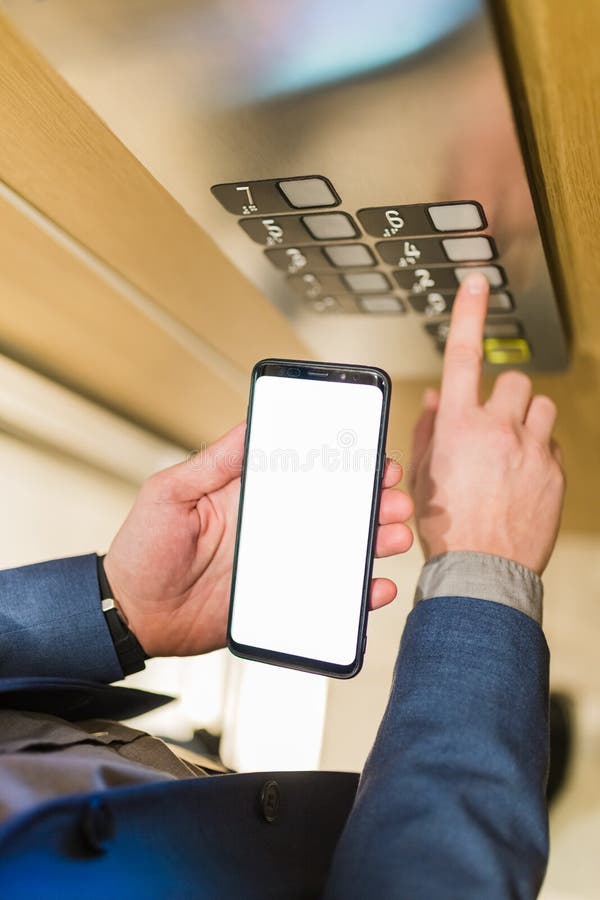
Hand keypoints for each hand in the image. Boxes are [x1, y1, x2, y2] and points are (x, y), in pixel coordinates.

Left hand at [105, 423, 413, 656]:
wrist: (133, 615)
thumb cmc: (143, 551)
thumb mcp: (170, 493)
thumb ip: (212, 462)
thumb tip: (249, 425)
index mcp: (250, 493)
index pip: (306, 470)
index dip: (342, 461)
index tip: (370, 453)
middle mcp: (273, 526)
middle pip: (335, 509)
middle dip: (372, 500)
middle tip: (392, 498)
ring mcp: (281, 564)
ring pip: (341, 550)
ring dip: (374, 541)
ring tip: (393, 536)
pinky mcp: (283, 601)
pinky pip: (329, 597)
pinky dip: (358, 595)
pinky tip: (375, 588)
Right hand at [409, 273, 564, 574]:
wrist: (482, 569)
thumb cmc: (446, 525)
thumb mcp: (424, 474)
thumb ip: (429, 429)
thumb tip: (437, 398)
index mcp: (457, 425)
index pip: (462, 354)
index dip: (468, 313)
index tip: (475, 283)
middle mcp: (496, 428)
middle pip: (513, 380)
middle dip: (505, 396)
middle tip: (495, 423)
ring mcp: (529, 447)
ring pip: (540, 405)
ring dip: (526, 418)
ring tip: (512, 448)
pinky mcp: (554, 468)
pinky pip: (552, 441)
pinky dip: (539, 450)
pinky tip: (523, 476)